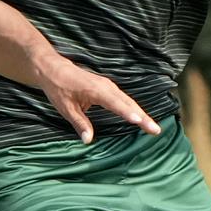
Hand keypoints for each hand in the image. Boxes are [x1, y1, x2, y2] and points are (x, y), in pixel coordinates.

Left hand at [37, 61, 161, 143]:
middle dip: (143, 117)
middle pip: (128, 103)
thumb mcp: (66, 108)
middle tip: (156, 130)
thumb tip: (88, 141)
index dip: (128, 113)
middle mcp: (106, 86)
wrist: (54, 69)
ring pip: (128, 101)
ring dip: (141, 113)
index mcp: (96, 91)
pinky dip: (133, 108)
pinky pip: (124, 99)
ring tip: (153, 127)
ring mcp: (109, 85)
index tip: (140, 122)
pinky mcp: (108, 87)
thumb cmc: (58, 88)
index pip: (116, 104)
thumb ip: (79, 124)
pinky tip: (140, 118)